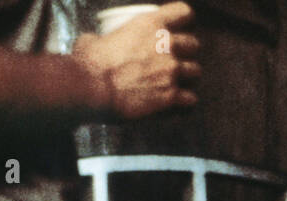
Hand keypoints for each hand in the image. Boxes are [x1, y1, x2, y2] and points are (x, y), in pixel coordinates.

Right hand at [72, 2, 199, 119]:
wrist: (93, 88)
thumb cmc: (90, 61)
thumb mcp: (96, 38)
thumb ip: (108, 37)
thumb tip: (99, 42)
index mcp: (151, 24)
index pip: (184, 12)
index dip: (184, 19)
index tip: (180, 26)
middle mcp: (167, 45)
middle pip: (194, 44)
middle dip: (187, 51)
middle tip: (175, 57)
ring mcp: (172, 70)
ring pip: (196, 71)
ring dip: (188, 75)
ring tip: (177, 80)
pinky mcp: (172, 95)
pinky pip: (191, 98)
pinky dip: (185, 100)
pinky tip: (178, 101)